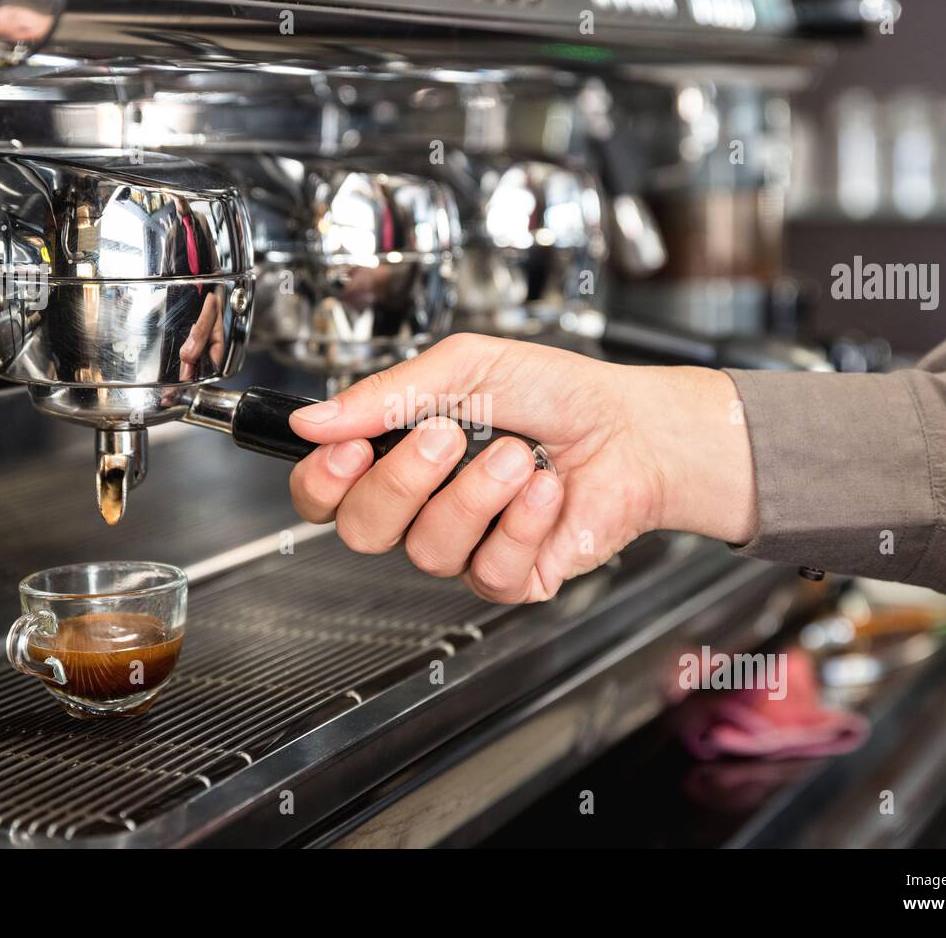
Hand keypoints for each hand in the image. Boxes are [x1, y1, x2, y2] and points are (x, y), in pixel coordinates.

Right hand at [287, 334, 757, 602]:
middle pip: (362, 531)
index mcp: (396, 458)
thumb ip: (387, 394)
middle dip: (402, 482)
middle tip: (445, 437)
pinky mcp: (511, 578)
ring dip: (478, 493)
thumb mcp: (467, 368)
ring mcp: (464, 549)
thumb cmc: (554, 394)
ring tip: (519, 455)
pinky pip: (489, 570)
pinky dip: (524, 521)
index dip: (323, 481)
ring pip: (428, 550)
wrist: (631, 428)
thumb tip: (314, 420)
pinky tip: (547, 489)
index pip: (324, 494)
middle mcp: (422, 510)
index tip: (350, 447)